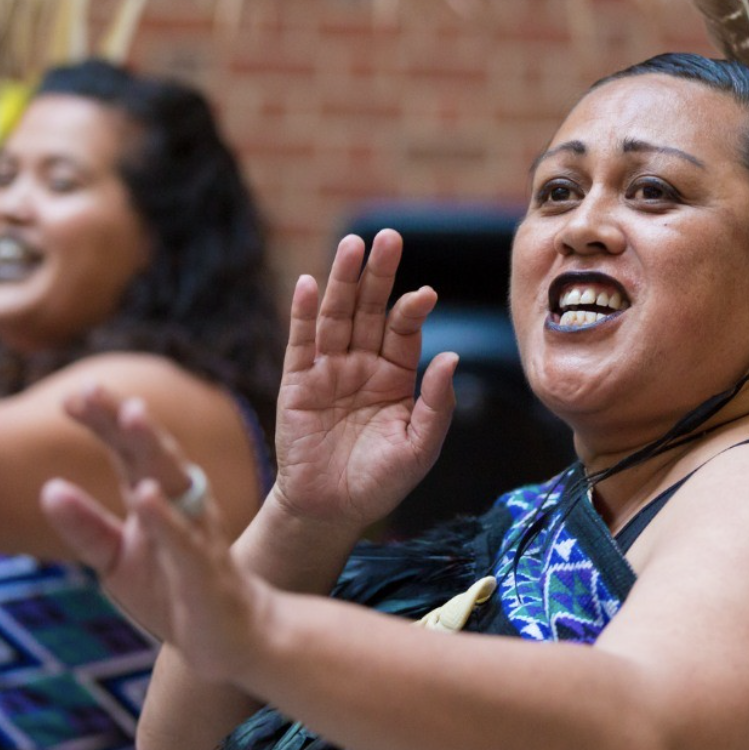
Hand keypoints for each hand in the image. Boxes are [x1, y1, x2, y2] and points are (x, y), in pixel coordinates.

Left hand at [41, 386, 212, 638]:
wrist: (232, 637)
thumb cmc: (174, 590)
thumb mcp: (116, 559)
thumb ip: (86, 527)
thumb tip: (47, 489)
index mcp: (159, 496)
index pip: (128, 451)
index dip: (103, 423)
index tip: (70, 397)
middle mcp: (183, 503)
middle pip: (152, 452)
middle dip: (124, 420)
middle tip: (91, 389)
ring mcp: (196, 532)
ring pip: (175, 481)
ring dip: (152, 448)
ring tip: (130, 416)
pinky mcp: (203, 569)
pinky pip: (183, 538)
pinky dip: (165, 516)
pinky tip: (145, 495)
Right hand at [272, 231, 456, 535]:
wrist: (330, 512)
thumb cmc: (381, 481)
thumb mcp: (420, 447)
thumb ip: (437, 403)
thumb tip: (451, 356)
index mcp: (396, 376)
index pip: (403, 331)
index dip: (411, 309)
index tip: (424, 294)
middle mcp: (363, 364)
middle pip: (370, 310)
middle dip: (379, 275)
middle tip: (389, 238)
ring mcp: (328, 370)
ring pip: (336, 317)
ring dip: (343, 281)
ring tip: (352, 246)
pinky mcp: (297, 383)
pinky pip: (300, 343)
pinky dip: (304, 313)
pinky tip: (310, 284)